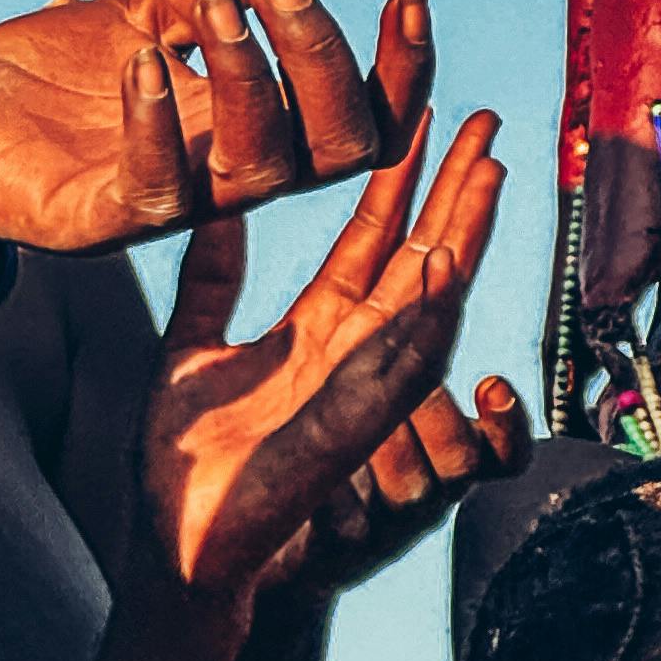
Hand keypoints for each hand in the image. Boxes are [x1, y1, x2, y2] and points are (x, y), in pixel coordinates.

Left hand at [0, 0, 394, 286]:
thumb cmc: (42, 82)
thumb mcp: (140, 8)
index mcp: (243, 127)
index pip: (360, 118)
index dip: (398, 68)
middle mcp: (219, 173)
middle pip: (334, 147)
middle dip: (322, 59)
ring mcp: (160, 204)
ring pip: (259, 170)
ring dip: (249, 79)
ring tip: (214, 5)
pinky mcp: (90, 222)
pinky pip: (154, 192)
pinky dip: (157, 123)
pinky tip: (142, 61)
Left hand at [140, 107, 502, 599]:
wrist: (173, 542)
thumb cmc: (181, 461)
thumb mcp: (186, 346)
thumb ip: (208, 281)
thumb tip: (208, 204)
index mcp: (312, 330)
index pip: (369, 241)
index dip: (398, 181)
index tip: (421, 118)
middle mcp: (346, 354)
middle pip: (414, 258)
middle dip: (452, 193)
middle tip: (487, 124)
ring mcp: (353, 391)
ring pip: (424, 304)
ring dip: (457, 239)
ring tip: (483, 175)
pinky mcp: (345, 431)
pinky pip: (395, 370)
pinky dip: (423, 318)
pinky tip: (443, 269)